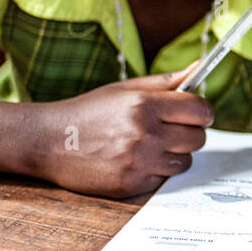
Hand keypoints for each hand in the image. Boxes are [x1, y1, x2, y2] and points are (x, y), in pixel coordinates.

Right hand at [33, 66, 212, 197]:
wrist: (48, 141)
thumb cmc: (90, 111)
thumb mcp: (125, 90)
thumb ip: (166, 81)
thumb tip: (200, 66)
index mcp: (144, 104)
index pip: (200, 110)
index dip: (202, 112)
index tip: (197, 114)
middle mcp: (144, 133)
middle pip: (198, 138)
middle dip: (189, 133)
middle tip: (170, 129)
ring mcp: (138, 161)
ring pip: (185, 161)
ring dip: (174, 154)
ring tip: (149, 145)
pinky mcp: (131, 184)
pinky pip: (164, 178)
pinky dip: (155, 171)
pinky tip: (135, 160)